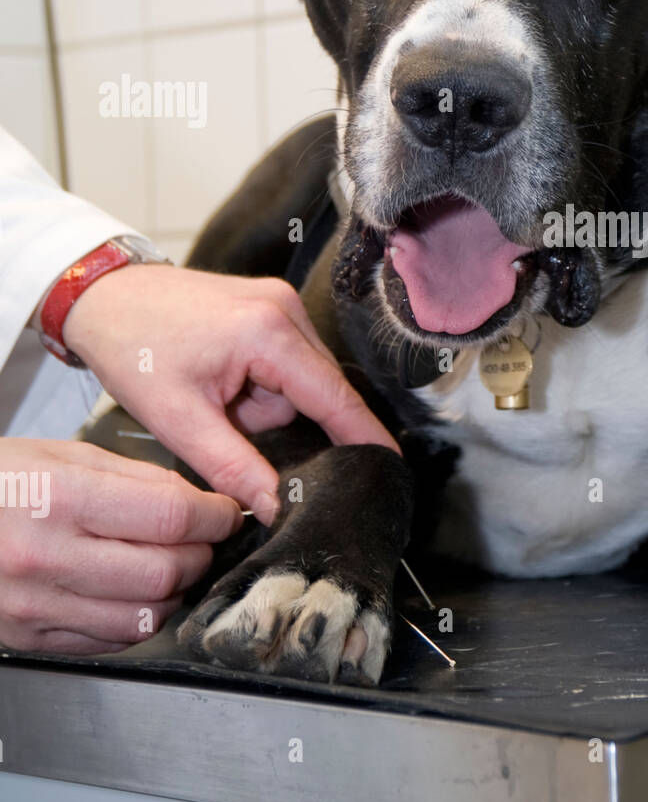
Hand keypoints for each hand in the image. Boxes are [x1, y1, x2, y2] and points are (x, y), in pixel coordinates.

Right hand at [0, 438, 240, 652]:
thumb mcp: (60, 456)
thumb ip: (135, 479)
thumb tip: (198, 501)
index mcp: (59, 497)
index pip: (170, 515)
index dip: (214, 516)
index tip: (226, 513)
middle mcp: (45, 556)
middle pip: (164, 571)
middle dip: (199, 555)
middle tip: (201, 540)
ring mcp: (33, 605)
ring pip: (143, 616)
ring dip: (174, 593)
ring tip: (170, 567)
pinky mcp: (27, 638)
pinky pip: (107, 641)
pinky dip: (136, 621)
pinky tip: (132, 595)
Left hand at [62, 266, 399, 521]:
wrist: (102, 295)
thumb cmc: (132, 348)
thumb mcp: (177, 419)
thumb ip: (232, 466)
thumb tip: (273, 507)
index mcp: (268, 333)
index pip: (334, 396)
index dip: (363, 435)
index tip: (392, 467)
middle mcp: (285, 310)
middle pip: (316, 391)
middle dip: (277, 418)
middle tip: (224, 419)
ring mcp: (281, 302)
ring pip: (300, 380)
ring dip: (266, 401)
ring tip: (214, 396)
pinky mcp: (272, 304)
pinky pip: (287, 361)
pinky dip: (261, 382)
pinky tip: (223, 379)